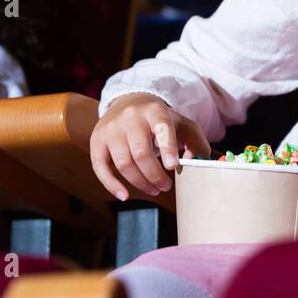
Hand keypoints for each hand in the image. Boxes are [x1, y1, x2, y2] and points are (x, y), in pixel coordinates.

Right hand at [90, 92, 210, 199]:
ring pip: (123, 162)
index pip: (161, 128)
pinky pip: (100, 166)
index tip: (172, 166)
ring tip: (153, 189)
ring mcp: (111, 128)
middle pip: (141, 152)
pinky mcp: (97, 140)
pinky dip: (111, 184)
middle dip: (155, 175)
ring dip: (140, 183)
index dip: (167, 148)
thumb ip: (196, 141)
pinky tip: (124, 195)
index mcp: (155, 111)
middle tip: (165, 186)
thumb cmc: (159, 120)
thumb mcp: (181, 123)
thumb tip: (199, 161)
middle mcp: (130, 117)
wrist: (128, 101)